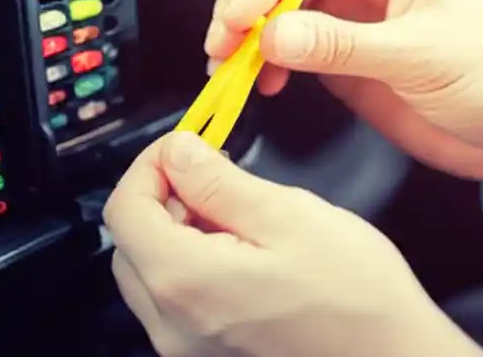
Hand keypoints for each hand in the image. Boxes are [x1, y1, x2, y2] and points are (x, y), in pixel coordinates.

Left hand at [103, 132, 482, 356]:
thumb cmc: (359, 299)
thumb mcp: (290, 215)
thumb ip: (219, 182)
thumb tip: (177, 152)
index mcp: (185, 282)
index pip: (123, 209)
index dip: (148, 165)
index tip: (183, 147)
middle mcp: (173, 326)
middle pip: (130, 244)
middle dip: (162, 199)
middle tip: (212, 176)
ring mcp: (187, 351)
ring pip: (151, 275)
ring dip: (177, 235)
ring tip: (237, 218)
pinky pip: (177, 305)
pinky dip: (194, 269)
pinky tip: (243, 257)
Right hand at [205, 0, 482, 181]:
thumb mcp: (421, 57)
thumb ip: (342, 46)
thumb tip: (276, 36)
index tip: (239, 20)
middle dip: (246, 1)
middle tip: (223, 42)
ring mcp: (352, 15)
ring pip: (277, 7)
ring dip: (247, 34)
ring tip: (230, 65)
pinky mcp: (343, 55)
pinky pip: (288, 47)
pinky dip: (265, 62)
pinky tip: (261, 80)